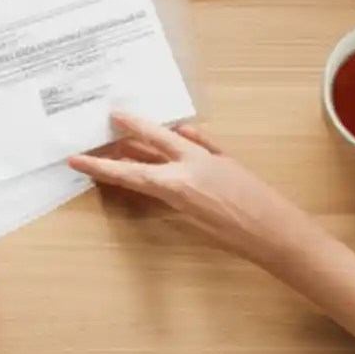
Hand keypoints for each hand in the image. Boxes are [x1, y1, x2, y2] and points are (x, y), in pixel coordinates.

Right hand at [69, 113, 310, 264]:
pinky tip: (183, 129)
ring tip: (136, 125)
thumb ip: (171, 197)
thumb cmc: (236, 238)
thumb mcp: (193, 222)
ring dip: (154, 131)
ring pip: (174, 136)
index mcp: (175, 184)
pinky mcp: (228, 160)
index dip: (100, 166)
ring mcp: (210, 158)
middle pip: (151, 139)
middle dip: (129, 128)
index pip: (128, 173)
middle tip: (110, 115)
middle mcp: (189, 164)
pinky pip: (202, 140)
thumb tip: (154, 183)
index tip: (76, 158)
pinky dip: (189, 134)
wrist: (278, 233)